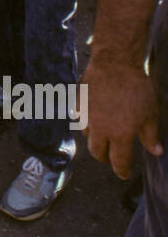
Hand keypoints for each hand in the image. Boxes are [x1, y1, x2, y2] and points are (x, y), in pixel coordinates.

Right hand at [82, 54, 162, 179]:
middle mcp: (100, 130)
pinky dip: (85, 121)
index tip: (124, 174)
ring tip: (102, 136)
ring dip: (95, 140)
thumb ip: (151, 135)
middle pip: (97, 153)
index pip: (119, 162)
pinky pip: (79, 118)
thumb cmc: (137, 87)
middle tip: (111, 158)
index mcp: (120, 135)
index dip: (122, 171)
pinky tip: (92, 116)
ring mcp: (87, 116)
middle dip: (104, 158)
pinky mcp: (79, 103)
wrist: (115, 62)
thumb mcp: (151, 113)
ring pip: (87, 136)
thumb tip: (156, 152)